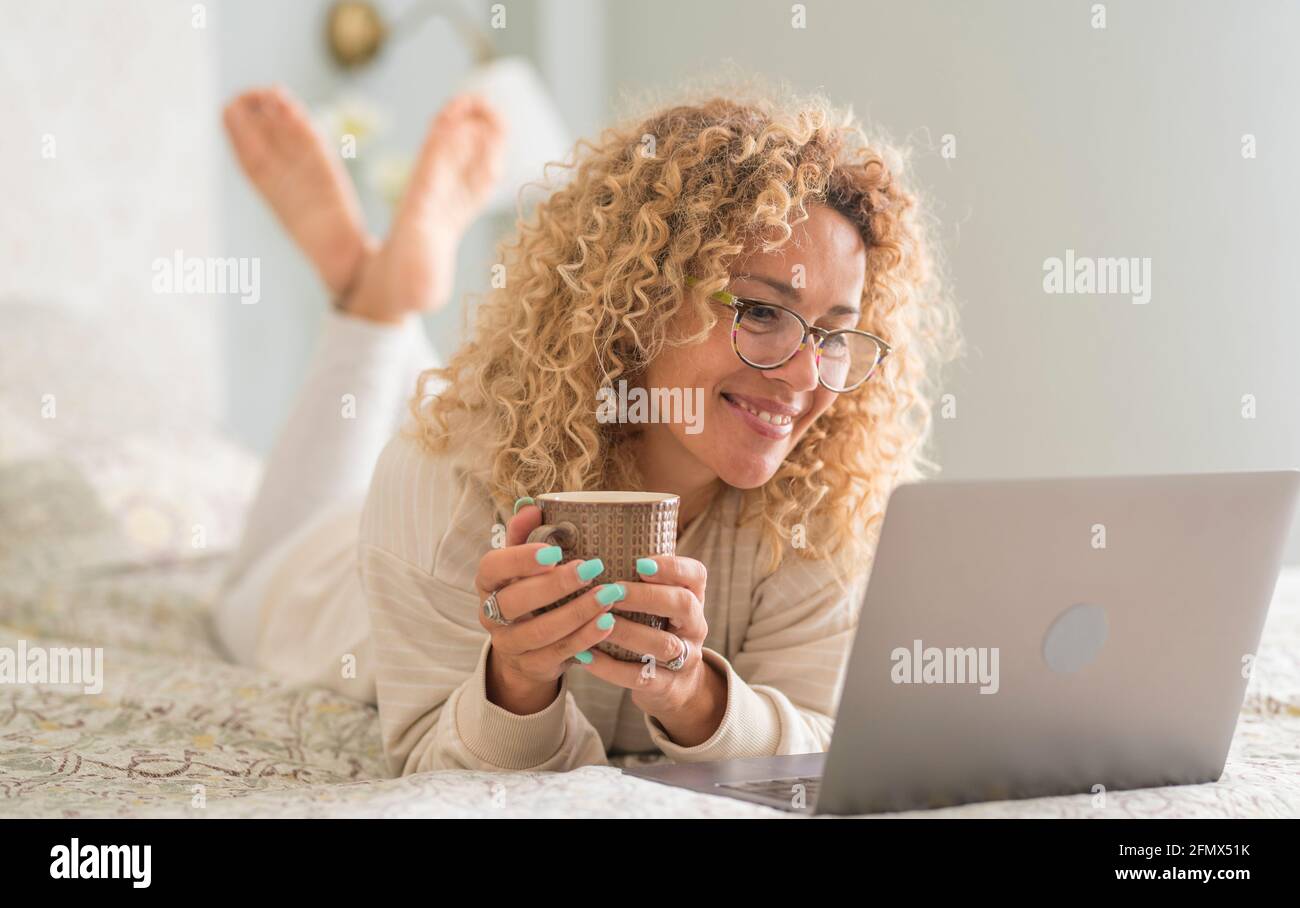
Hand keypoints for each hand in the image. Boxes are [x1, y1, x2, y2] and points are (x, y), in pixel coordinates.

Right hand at [473, 502, 617, 713]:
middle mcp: (491, 614)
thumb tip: (532, 506)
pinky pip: (559, 653)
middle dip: (555, 586)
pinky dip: (585, 637)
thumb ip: (525, 534)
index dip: (519, 559)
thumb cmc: (529, 591)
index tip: (554, 551)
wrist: (526, 649)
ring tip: (608, 595)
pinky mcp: (532, 665)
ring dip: (577, 612)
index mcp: (488, 583)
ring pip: (540, 631)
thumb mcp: (524, 563)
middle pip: (515, 602)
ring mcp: (509, 644)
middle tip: (591, 568)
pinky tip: (607, 622)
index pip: (491, 567)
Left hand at [575, 555, 722, 737]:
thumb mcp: (658, 604)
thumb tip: (586, 551)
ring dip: (628, 632)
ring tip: (598, 622)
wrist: (675, 686)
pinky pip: (640, 677)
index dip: (672, 566)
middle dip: (647, 596)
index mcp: (693, 597)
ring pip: (663, 644)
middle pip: (684, 605)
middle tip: (613, 592)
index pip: (695, 574)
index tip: (640, 563)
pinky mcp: (667, 686)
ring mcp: (685, 658)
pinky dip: (610, 667)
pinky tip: (586, 656)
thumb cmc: (655, 630)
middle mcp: (695, 625)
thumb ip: (637, 581)